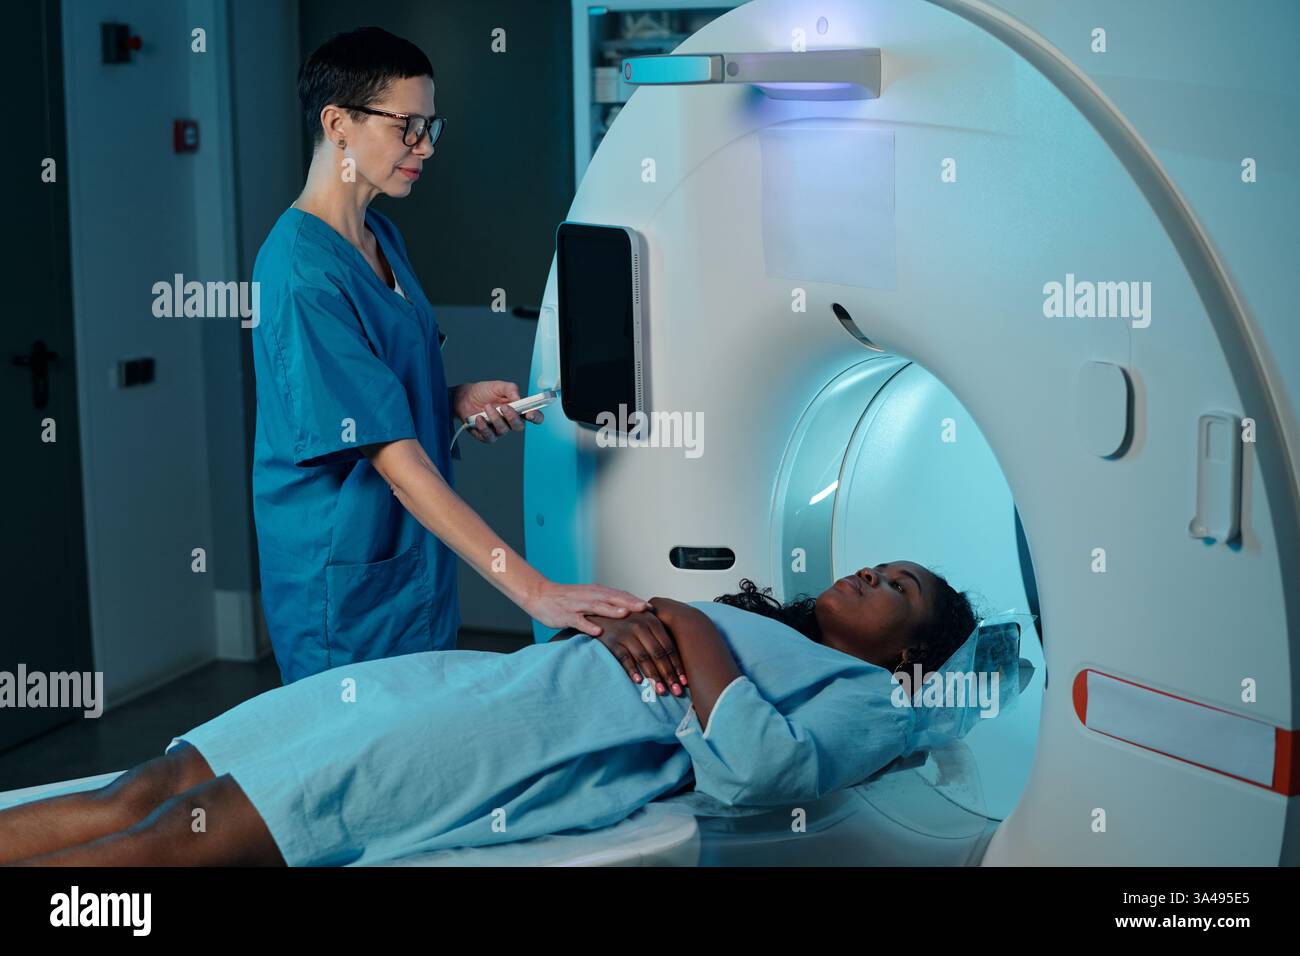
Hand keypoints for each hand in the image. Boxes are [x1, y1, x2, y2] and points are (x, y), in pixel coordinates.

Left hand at [450, 381, 542, 443]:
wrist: (463, 397)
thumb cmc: (483, 392)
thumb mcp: (498, 386)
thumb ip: (511, 389)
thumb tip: (518, 398)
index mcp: (518, 409)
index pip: (534, 416)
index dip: (536, 417)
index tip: (530, 413)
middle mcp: (510, 421)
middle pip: (519, 426)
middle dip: (512, 417)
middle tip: (504, 407)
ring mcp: (499, 430)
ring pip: (503, 430)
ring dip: (495, 418)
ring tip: (486, 406)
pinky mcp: (487, 436)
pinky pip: (490, 437)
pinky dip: (484, 427)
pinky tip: (478, 418)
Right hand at [527, 580, 649, 637]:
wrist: (541, 595)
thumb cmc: (568, 600)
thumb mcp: (590, 599)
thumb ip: (607, 604)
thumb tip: (629, 613)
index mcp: (598, 592)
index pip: (620, 595)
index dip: (636, 601)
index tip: (652, 608)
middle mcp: (590, 596)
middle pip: (613, 598)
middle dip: (630, 603)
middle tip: (646, 609)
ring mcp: (578, 605)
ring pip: (598, 606)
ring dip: (612, 610)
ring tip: (626, 614)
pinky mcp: (566, 615)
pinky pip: (578, 620)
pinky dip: (588, 625)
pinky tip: (598, 631)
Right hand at [586, 610, 687, 695]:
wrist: (599, 612)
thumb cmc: (626, 620)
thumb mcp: (643, 620)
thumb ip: (658, 633)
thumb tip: (677, 656)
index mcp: (652, 620)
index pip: (668, 646)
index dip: (677, 665)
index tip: (684, 681)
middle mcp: (640, 625)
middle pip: (658, 654)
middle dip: (669, 674)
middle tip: (677, 691)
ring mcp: (625, 632)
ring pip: (643, 658)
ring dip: (654, 676)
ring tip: (661, 691)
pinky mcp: (611, 640)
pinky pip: (624, 658)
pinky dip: (632, 670)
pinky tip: (639, 682)